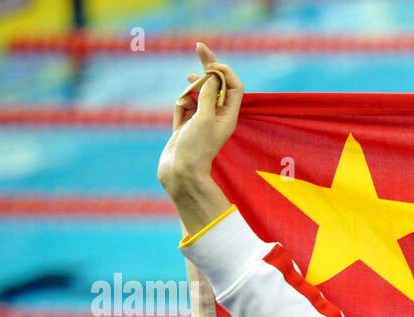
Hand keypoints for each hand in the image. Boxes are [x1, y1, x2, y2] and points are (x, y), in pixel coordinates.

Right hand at [158, 43, 240, 235]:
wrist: (179, 173)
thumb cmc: (195, 148)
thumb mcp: (204, 118)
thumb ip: (208, 95)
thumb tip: (213, 75)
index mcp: (228, 116)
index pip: (234, 86)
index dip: (225, 71)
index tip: (212, 64)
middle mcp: (217, 117)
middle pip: (216, 85)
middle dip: (208, 67)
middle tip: (200, 45)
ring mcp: (200, 120)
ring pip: (195, 93)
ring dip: (189, 91)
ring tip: (184, 103)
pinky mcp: (185, 125)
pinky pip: (183, 105)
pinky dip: (180, 104)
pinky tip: (179, 115)